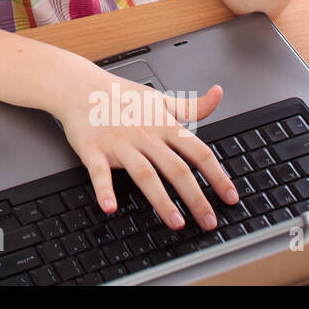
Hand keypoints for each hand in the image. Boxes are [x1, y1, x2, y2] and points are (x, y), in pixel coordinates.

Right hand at [52, 54, 238, 232]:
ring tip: (175, 222)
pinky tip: (110, 207)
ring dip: (161, 200)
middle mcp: (144, 135)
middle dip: (195, 197)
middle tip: (209, 221)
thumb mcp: (158, 99)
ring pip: (144, 174)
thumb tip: (217, 95)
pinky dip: (104, 190)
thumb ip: (190, 105)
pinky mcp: (93, 150)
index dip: (217, 176)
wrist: (79, 86)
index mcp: (163, 124)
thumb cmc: (119, 96)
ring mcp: (118, 143)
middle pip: (176, 169)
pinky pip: (99, 172)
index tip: (230, 197)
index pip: (198, 152)